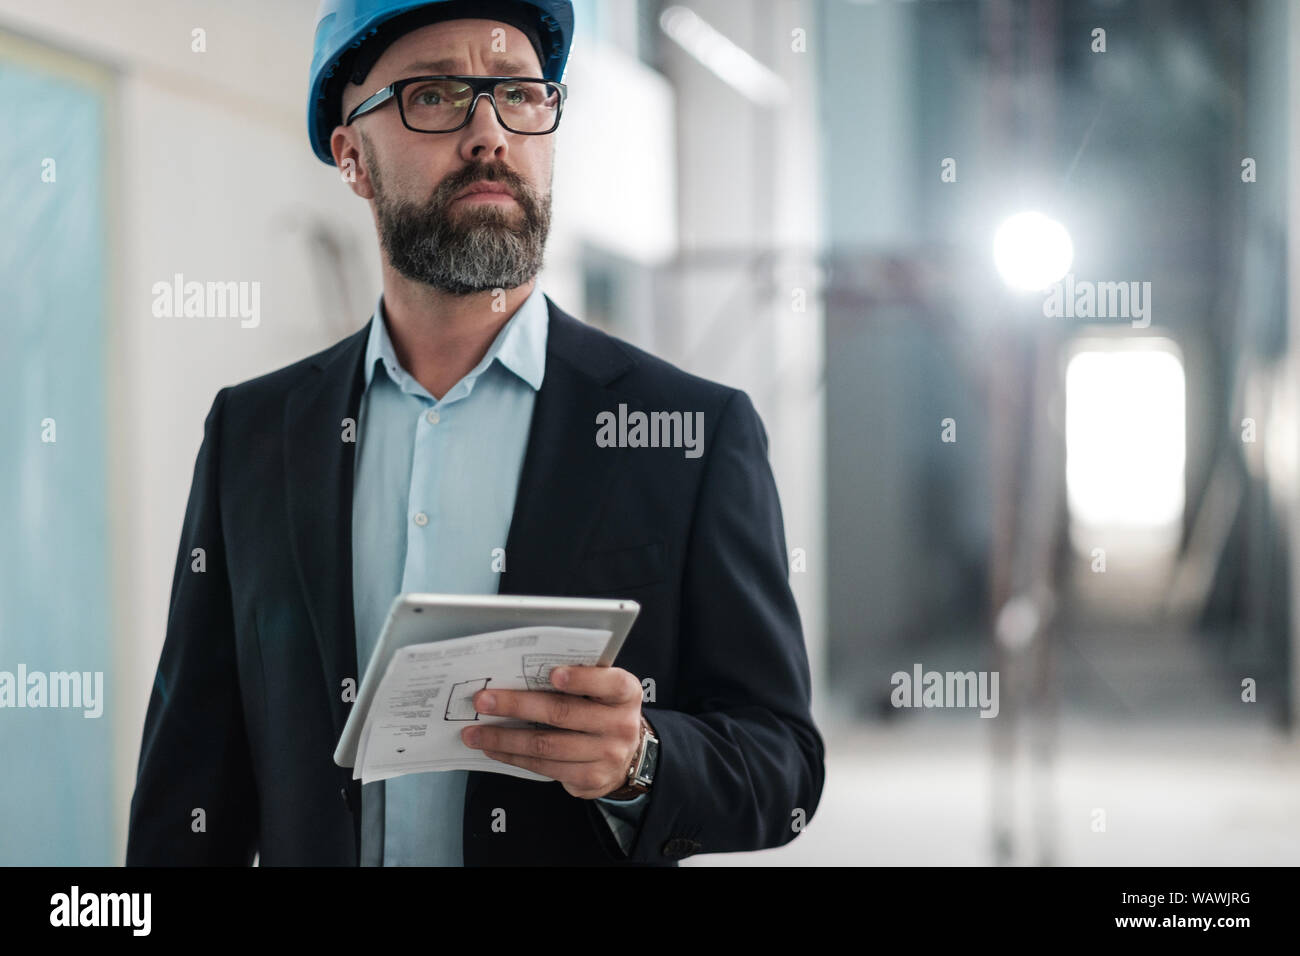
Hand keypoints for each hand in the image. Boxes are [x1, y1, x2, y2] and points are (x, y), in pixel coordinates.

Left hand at [460, 666, 643, 799]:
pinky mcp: (589, 779)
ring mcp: (606, 755)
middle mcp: (620, 724)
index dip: (581, 679)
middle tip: (484, 700)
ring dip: (505, 738)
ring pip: (547, 745)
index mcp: (625, 693)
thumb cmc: (604, 711)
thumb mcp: (604, 690)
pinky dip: (514, 757)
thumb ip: (579, 679)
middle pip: (563, 713)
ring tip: (475, 732)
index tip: (552, 674)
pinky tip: (494, 749)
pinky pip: (544, 767)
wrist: (627, 755)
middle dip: (517, 705)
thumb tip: (521, 670)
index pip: (608, 683)